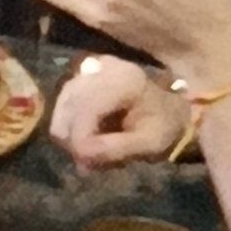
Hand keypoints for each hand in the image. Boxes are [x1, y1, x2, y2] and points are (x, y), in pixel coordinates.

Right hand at [49, 55, 186, 171]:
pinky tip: (88, 135)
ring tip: (92, 149)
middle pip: (69, 107)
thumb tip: (81, 155)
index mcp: (124, 79)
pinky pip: (63, 105)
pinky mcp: (81, 76)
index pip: (87, 107)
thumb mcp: (148, 144)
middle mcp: (103, 68)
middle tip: (91, 161)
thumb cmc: (162, 126)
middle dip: (74, 139)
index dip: (79, 138)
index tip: (85, 163)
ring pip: (62, 107)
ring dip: (71, 134)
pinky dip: (70, 125)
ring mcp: (90, 69)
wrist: (167, 110)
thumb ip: (115, 149)